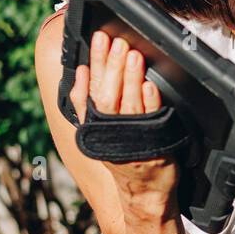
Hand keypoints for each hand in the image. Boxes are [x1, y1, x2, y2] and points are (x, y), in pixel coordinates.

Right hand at [69, 30, 179, 207]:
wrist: (145, 193)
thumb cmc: (124, 156)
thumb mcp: (97, 130)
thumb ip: (85, 102)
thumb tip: (80, 72)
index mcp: (95, 125)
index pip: (91, 88)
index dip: (94, 63)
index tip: (98, 40)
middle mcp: (111, 132)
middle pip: (107, 95)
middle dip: (112, 66)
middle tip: (117, 42)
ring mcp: (132, 140)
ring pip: (128, 106)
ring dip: (130, 79)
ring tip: (133, 56)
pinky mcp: (154, 147)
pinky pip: (151, 122)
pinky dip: (149, 102)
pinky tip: (150, 86)